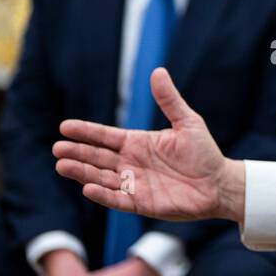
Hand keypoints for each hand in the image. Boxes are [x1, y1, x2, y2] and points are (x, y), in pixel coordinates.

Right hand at [54, 66, 245, 222]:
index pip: (105, 136)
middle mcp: (130, 163)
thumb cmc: (204, 153)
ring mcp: (134, 184)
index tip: (64, 126)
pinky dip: (103, 194)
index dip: (86, 132)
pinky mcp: (141, 203)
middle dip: (77, 152)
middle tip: (57, 147)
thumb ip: (169, 100)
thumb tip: (157, 71)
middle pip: (97, 157)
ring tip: (62, 165)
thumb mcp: (187, 122)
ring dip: (82, 172)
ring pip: (101, 178)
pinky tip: (88, 188)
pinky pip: (118, 199)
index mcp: (137, 143)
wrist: (219, 183)